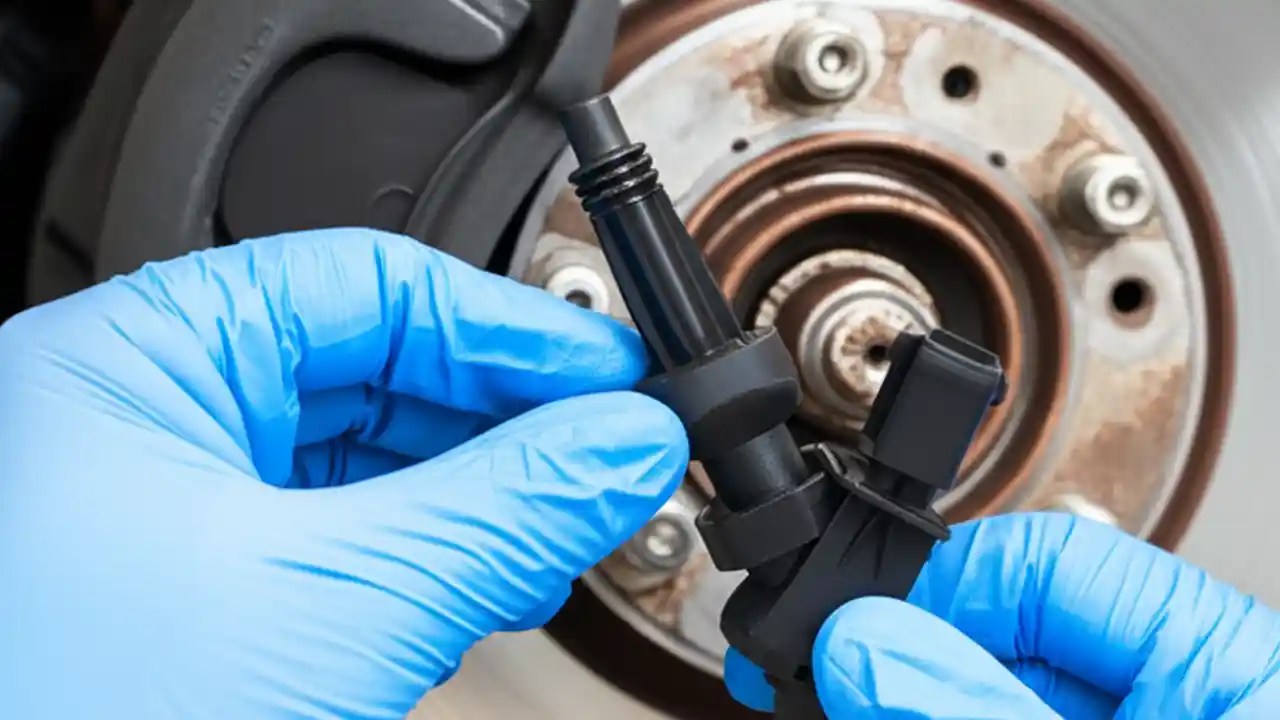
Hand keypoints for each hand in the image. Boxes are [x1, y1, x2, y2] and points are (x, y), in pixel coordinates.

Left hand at [0, 229, 687, 718]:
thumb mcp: (335, 600)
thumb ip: (503, 510)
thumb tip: (623, 444)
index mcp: (138, 361)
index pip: (370, 287)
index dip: (508, 329)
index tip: (609, 376)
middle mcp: (149, 421)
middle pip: (376, 369)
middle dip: (503, 420)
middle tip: (606, 453)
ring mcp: (170, 512)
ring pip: (364, 461)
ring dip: (477, 495)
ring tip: (560, 528)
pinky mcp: (200, 594)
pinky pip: (340, 538)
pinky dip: (427, 556)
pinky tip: (485, 583)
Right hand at [726, 513, 1279, 717]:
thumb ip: (980, 712)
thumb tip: (866, 644)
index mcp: (1228, 666)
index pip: (1050, 560)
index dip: (934, 580)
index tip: (852, 627)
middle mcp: (1183, 696)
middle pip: (1002, 634)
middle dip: (898, 654)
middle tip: (815, 679)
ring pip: (981, 697)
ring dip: (897, 701)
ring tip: (826, 702)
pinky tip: (875, 719)